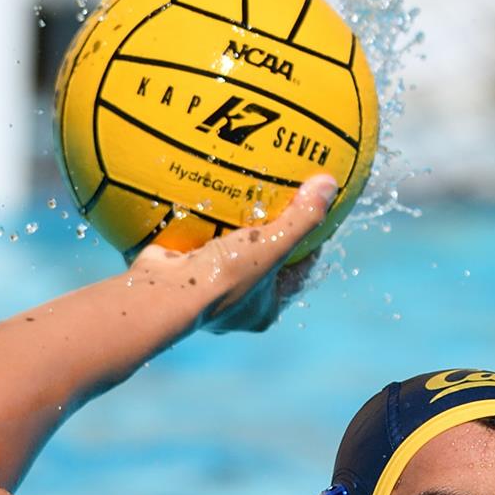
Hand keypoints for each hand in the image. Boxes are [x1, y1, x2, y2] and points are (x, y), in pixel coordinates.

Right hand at [128, 175, 337, 333]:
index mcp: (264, 310)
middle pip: (261, 266)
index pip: (297, 274)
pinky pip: (196, 246)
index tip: (311, 216)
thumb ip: (302, 217)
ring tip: (237, 200)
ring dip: (231, 233)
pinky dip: (199, 226)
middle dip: (266, 239)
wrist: (165, 293)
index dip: (308, 245)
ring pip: (227, 258)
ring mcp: (205, 293)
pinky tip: (201, 197)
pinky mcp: (179, 277)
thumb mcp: (272, 244)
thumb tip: (330, 184)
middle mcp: (236, 308)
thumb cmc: (225, 277)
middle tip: (273, 205)